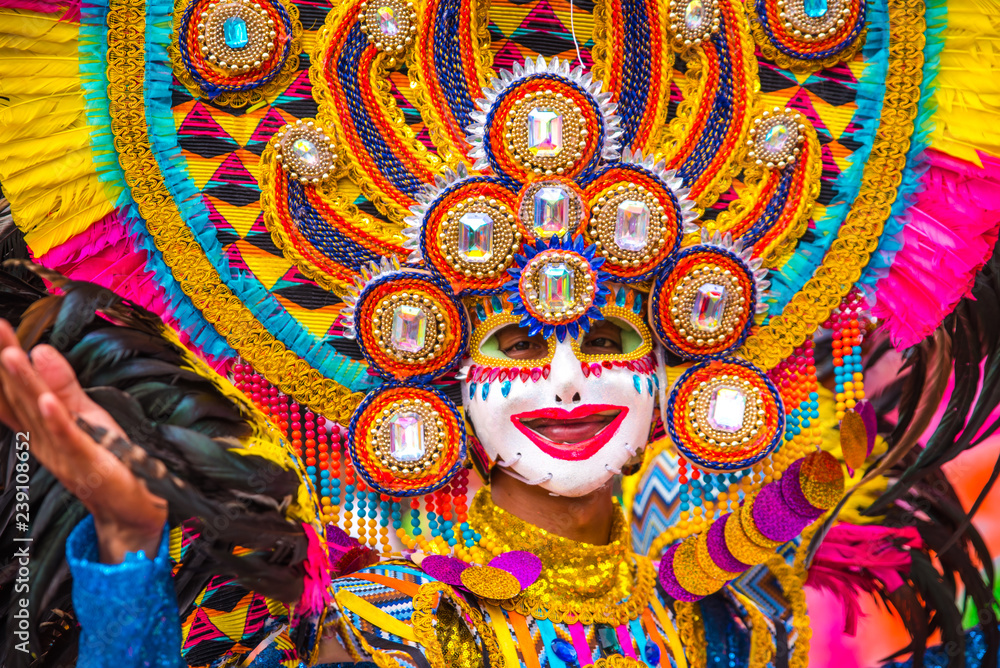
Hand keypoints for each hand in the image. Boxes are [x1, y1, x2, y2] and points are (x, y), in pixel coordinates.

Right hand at [0, 319, 167, 563]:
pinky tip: (46, 399)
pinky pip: (70, 439)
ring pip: (39, 414)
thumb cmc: (109, 459)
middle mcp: (44, 440)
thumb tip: (39, 350)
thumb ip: (62, 385)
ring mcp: (64, 453)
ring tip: (8, 354)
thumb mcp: (85, 415)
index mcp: (41, 427)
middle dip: (3, 364)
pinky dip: (57, 419)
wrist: (130, 508)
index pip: (14, 392)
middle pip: (20, 397)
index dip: (0, 364)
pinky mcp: (89, 463)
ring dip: (24, 384)